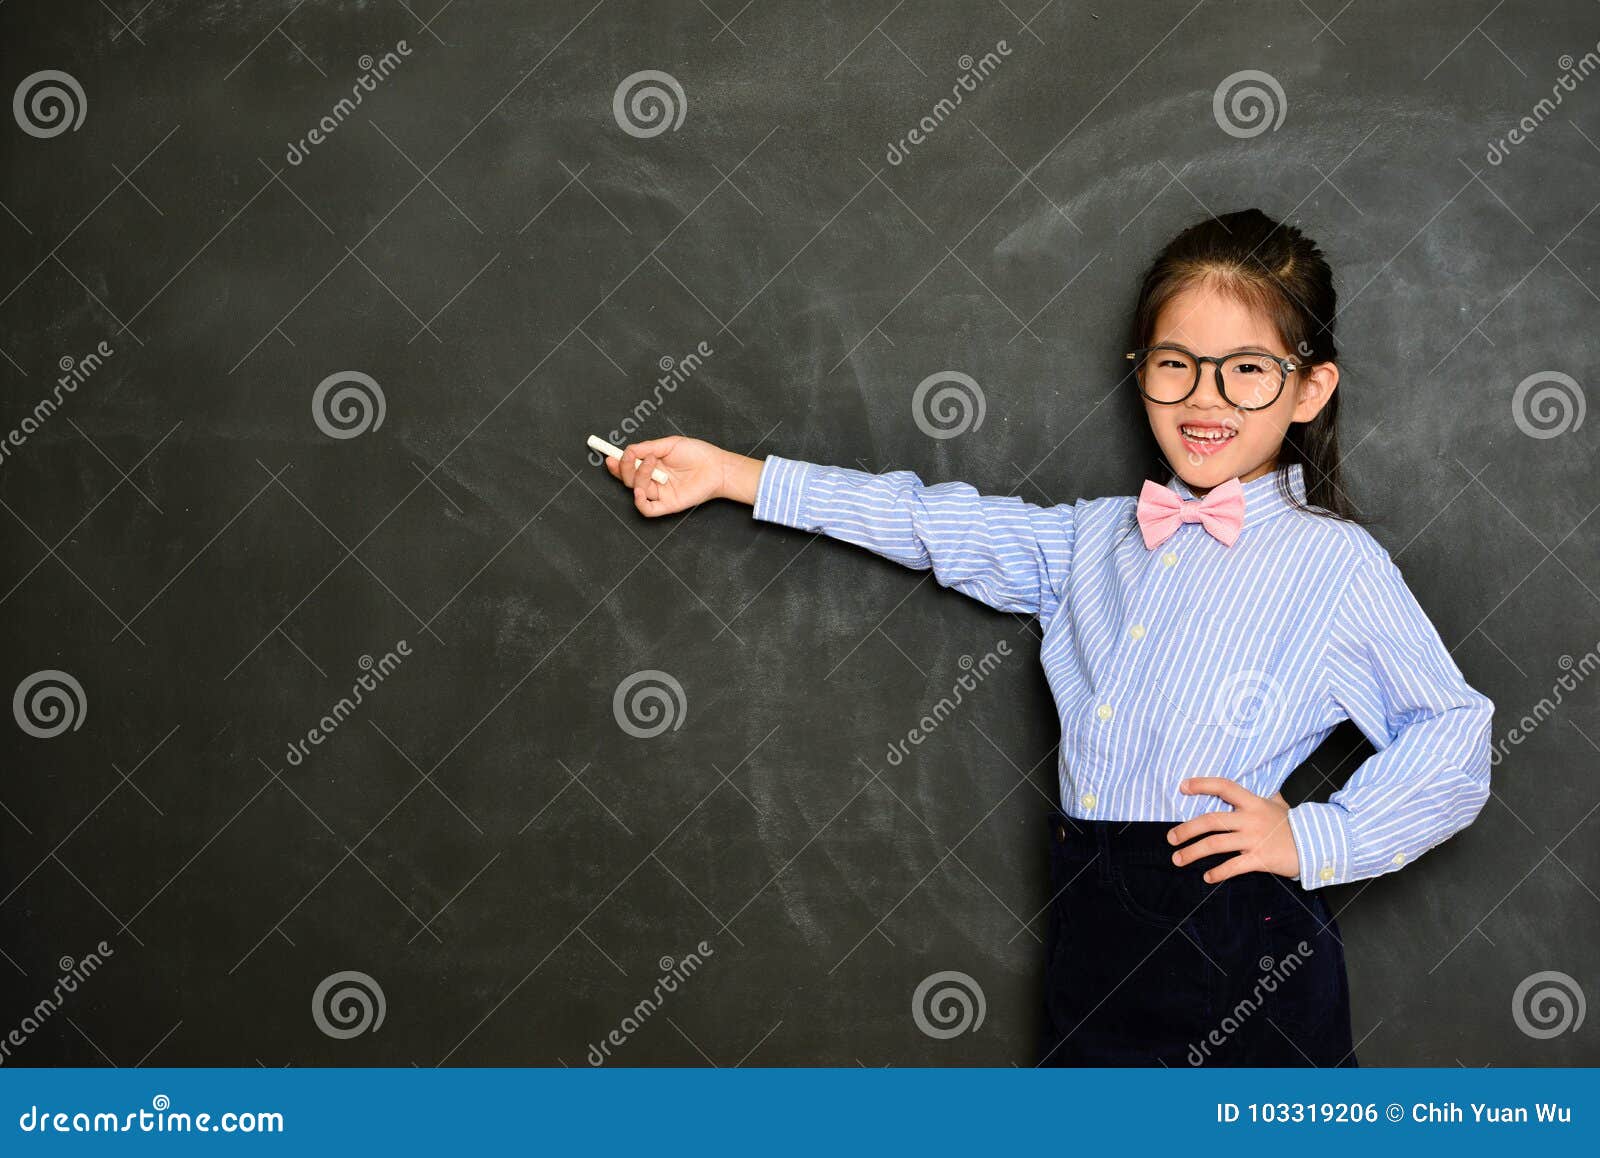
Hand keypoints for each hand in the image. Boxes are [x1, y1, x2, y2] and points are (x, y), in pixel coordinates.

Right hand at [603, 436, 728, 516]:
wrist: (717, 467)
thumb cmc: (697, 454)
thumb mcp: (669, 444)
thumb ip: (647, 447)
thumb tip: (627, 450)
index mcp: (651, 465)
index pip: (628, 467)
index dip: (617, 463)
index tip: (609, 456)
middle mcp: (653, 480)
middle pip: (628, 479)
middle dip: (624, 467)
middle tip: (628, 457)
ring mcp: (660, 493)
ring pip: (636, 489)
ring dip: (638, 475)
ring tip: (651, 461)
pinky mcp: (668, 505)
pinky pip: (648, 510)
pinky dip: (640, 502)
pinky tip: (641, 491)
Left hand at [1165, 778, 1300, 883]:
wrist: (1318, 845)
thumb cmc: (1294, 825)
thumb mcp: (1280, 806)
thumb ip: (1268, 799)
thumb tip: (1269, 792)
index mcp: (1253, 803)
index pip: (1224, 787)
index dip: (1203, 785)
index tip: (1182, 787)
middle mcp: (1250, 819)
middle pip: (1210, 820)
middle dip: (1186, 829)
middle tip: (1170, 838)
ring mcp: (1254, 839)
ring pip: (1215, 844)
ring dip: (1192, 853)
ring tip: (1178, 859)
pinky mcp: (1259, 859)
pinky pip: (1233, 866)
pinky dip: (1217, 873)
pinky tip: (1207, 877)